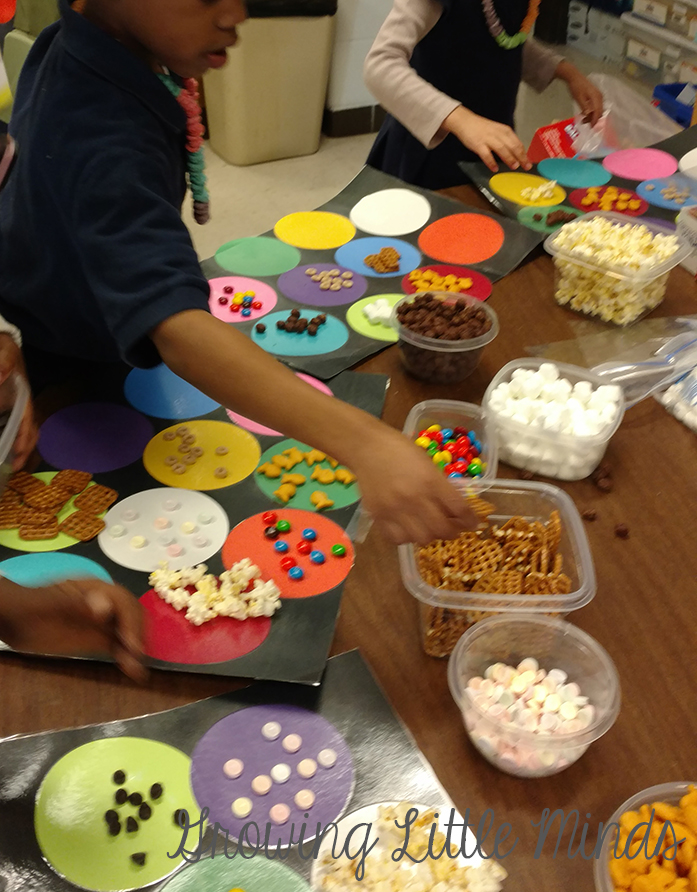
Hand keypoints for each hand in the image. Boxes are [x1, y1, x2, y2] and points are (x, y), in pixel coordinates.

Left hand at [0, 333, 37, 469]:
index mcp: (23, 396)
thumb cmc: (5, 348)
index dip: (24, 439)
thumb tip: (0, 377)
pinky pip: (9, 426)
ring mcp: (13, 407)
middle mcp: (21, 405)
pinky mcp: (6, 407)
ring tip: (8, 464)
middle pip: (28, 432)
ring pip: (19, 431)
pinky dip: (7, 438)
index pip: (28, 422)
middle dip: (23, 451)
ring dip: (15, 447)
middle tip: (13, 468)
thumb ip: (4, 362)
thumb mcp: (5, 349)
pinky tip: (2, 445)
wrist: (3, 344)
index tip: (19, 454)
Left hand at [0, 578, 145, 681]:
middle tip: (136, 655)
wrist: (13, 620)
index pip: (122, 601)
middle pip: (131, 614)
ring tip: (138, 668)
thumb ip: (77, 605)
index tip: (131, 643)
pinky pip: (118, 647)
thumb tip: (105, 609)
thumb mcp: (49, 604)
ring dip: (135, 648)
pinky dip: (127, 658)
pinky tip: (134, 671)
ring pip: (128, 632)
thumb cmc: (29, 608)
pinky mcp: (97, 639)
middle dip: (137, 633)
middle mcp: (105, 603)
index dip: (130, 620)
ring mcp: (102, 622)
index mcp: (95, 589)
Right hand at [351, 427, 479, 544]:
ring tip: (428, 528)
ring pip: (421, 539)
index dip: (470, 520)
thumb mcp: (428, 463)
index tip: (473, 524)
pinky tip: (408, 528)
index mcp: (430, 481)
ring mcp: (395, 509)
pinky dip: (406, 537)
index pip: (459, 508)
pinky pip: (397, 539)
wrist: (366, 447)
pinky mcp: (378, 516)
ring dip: (429, 536)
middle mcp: (414, 498)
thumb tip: (455, 509)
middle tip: (452, 529)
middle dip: (452, 532)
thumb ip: (440, 486)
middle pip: (442, 529)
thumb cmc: (400, 450)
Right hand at [443, 106, 530, 172]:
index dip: (524, 153)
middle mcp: (498, 134)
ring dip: (509, 158)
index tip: (529, 162)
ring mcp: (488, 139)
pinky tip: (494, 169)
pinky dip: (491, 162)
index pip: (517, 143)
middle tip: (526, 166)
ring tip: (514, 167)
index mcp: (505, 131)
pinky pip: (486, 154)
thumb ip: (506, 141)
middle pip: (512, 146)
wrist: (466, 122)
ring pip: (502, 149)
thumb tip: (515, 154)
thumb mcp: (497, 131)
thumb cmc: (482, 128)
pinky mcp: (478, 144)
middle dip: (521, 157)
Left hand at [557, 62, 603, 126]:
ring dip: (592, 115)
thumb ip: (585, 107)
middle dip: (593, 119)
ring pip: (598, 109)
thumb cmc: (576, 87)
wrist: (575, 77)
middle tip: (584, 123)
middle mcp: (599, 97)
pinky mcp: (595, 96)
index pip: (598, 112)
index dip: (594, 120)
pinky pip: (596, 106)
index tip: (590, 127)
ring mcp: (598, 96)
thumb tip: (589, 115)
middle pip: (599, 111)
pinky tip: (584, 113)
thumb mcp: (579, 98)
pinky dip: (591, 111)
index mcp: (596, 97)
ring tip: (583, 119)